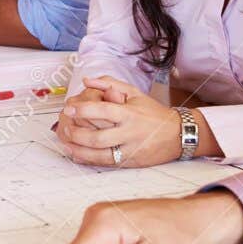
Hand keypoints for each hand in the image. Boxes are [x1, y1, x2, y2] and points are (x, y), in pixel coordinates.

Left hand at [56, 75, 184, 166]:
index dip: (83, 110)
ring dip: (78, 150)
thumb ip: (110, 84)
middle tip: (64, 128)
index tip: (69, 109)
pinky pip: (106, 163)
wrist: (178, 134)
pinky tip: (77, 154)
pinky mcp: (130, 162)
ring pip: (99, 154)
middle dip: (76, 134)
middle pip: (98, 138)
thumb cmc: (154, 112)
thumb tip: (86, 80)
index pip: (103, 111)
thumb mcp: (134, 93)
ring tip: (66, 143)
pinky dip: (88, 159)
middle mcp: (129, 133)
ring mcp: (130, 150)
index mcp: (129, 114)